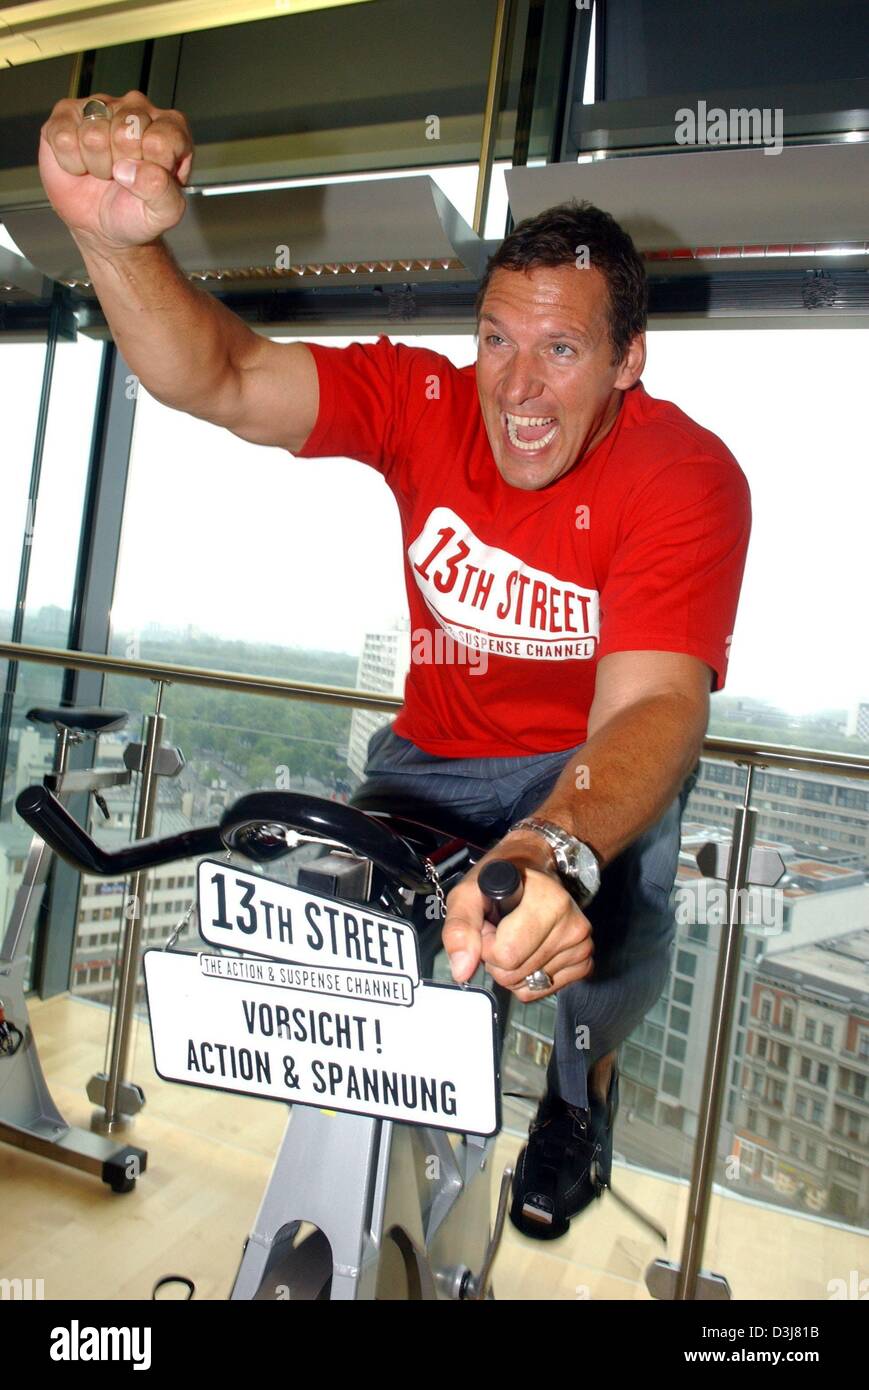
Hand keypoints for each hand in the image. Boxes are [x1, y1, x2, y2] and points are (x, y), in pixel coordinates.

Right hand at [39, 90, 192, 253]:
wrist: (101, 226)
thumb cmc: (136, 212)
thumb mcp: (164, 214)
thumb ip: (164, 193)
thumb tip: (135, 170)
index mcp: (170, 128)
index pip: (160, 141)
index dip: (149, 170)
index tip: (146, 180)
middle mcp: (137, 109)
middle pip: (125, 133)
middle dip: (121, 166)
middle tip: (123, 176)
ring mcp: (100, 107)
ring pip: (93, 136)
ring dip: (96, 165)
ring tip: (103, 170)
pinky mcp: (66, 113)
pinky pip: (63, 137)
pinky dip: (70, 162)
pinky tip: (81, 163)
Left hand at [441, 832, 593, 1001]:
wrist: (534, 869)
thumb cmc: (501, 880)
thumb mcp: (469, 893)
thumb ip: (460, 928)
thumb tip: (462, 970)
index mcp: (550, 901)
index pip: (505, 954)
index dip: (486, 942)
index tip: (490, 922)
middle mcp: (573, 925)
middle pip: (513, 974)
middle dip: (497, 957)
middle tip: (501, 929)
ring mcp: (582, 946)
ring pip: (527, 985)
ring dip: (512, 967)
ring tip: (516, 935)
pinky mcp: (584, 963)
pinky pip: (541, 990)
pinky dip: (529, 977)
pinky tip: (530, 949)